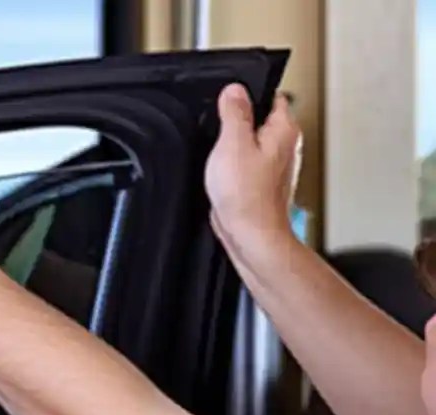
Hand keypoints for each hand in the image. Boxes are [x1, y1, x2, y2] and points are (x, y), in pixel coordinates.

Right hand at [204, 83, 302, 253]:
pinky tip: (223, 171)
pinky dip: (234, 163)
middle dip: (238, 120)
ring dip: (235, 144)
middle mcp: (285, 145)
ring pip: (253, 141)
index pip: (271, 95)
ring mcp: (275, 165)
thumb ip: (234, 112)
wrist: (250, 233)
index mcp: (284, 129)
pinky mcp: (262, 182)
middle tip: (220, 128)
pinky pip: (246, 162)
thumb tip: (234, 90)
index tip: (228, 100)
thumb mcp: (231, 142)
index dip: (247, 94)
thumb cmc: (247, 195)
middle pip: (260, 118)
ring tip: (221, 151)